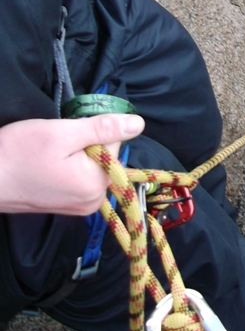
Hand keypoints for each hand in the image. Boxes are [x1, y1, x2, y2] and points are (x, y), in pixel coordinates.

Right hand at [0, 115, 143, 214]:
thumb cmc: (19, 154)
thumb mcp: (62, 133)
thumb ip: (102, 128)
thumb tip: (138, 124)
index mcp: (97, 185)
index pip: (114, 144)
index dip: (93, 131)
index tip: (67, 134)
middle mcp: (93, 201)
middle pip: (105, 156)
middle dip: (84, 143)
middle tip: (54, 145)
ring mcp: (80, 206)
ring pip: (92, 164)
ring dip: (74, 153)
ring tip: (48, 155)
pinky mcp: (67, 205)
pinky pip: (80, 176)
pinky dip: (67, 165)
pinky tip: (46, 165)